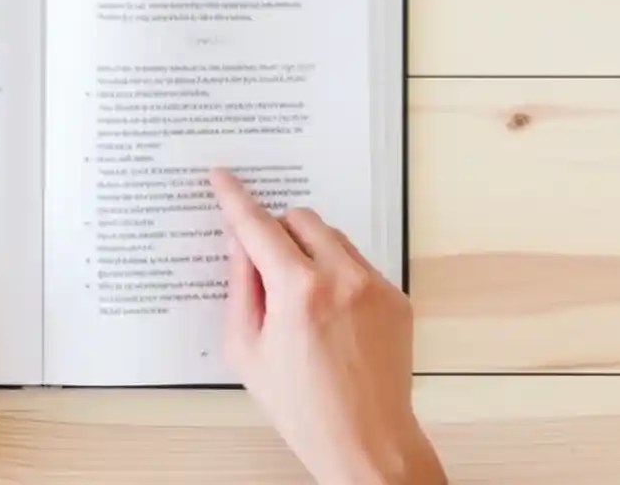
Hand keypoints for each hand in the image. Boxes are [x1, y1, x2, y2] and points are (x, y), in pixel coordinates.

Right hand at [210, 168, 445, 484]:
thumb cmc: (302, 407)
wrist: (365, 441)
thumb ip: (241, 287)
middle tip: (264, 265)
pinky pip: (359, 264)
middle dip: (277, 231)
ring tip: (299, 299)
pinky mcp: (396, 298)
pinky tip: (329, 315)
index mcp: (298, 291)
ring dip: (309, 250)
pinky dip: (337, 273)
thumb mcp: (247, 349)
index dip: (235, 199)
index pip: (258, 227)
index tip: (222, 178)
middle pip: (301, 219)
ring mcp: (375, 286)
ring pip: (333, 237)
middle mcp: (342, 278)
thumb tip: (239, 245)